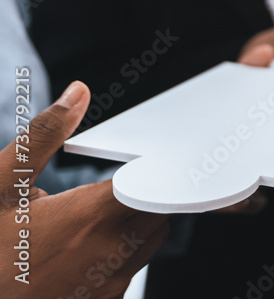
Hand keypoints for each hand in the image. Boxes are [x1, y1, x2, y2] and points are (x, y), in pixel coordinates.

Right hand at [1, 82, 169, 297]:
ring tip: (89, 221)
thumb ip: (42, 137)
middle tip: (111, 188)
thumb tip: (76, 94)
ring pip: (150, 242)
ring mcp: (109, 284)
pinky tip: (81, 252)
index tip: (144, 161)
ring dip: (134, 225)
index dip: (152, 169)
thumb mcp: (0, 186)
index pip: (152, 183)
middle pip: (157, 211)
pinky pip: (131, 272)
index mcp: (88, 217)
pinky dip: (119, 256)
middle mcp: (109, 252)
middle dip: (143, 195)